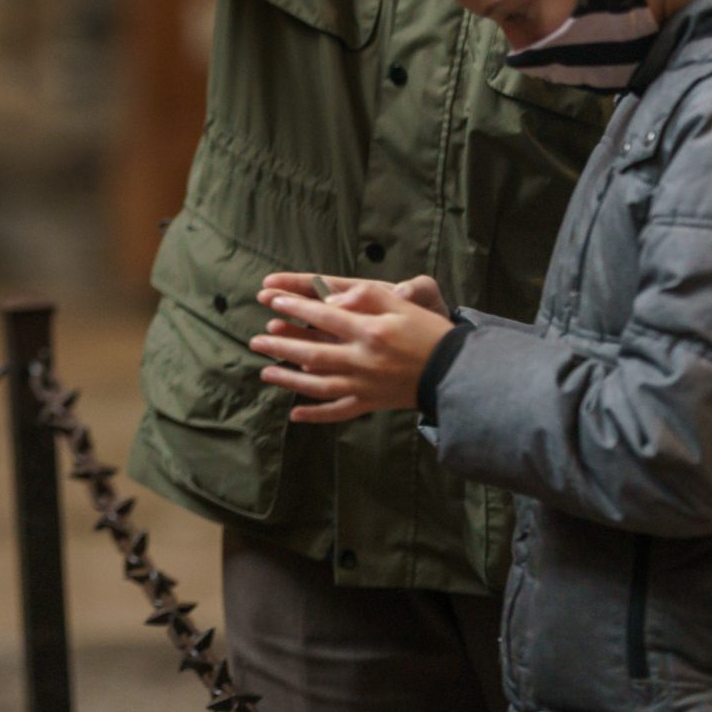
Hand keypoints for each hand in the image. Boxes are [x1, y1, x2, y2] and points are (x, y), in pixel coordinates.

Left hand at [249, 278, 455, 423]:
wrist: (456, 371)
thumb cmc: (428, 332)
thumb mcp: (401, 303)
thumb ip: (366, 296)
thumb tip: (333, 298)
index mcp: (370, 331)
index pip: (324, 316)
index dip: (296, 307)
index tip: (272, 300)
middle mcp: (363, 360)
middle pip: (312, 352)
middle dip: (280, 345)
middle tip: (255, 340)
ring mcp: (365, 386)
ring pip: (318, 384)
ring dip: (289, 380)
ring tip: (265, 372)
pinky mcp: (371, 403)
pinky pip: (338, 411)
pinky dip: (316, 415)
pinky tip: (295, 415)